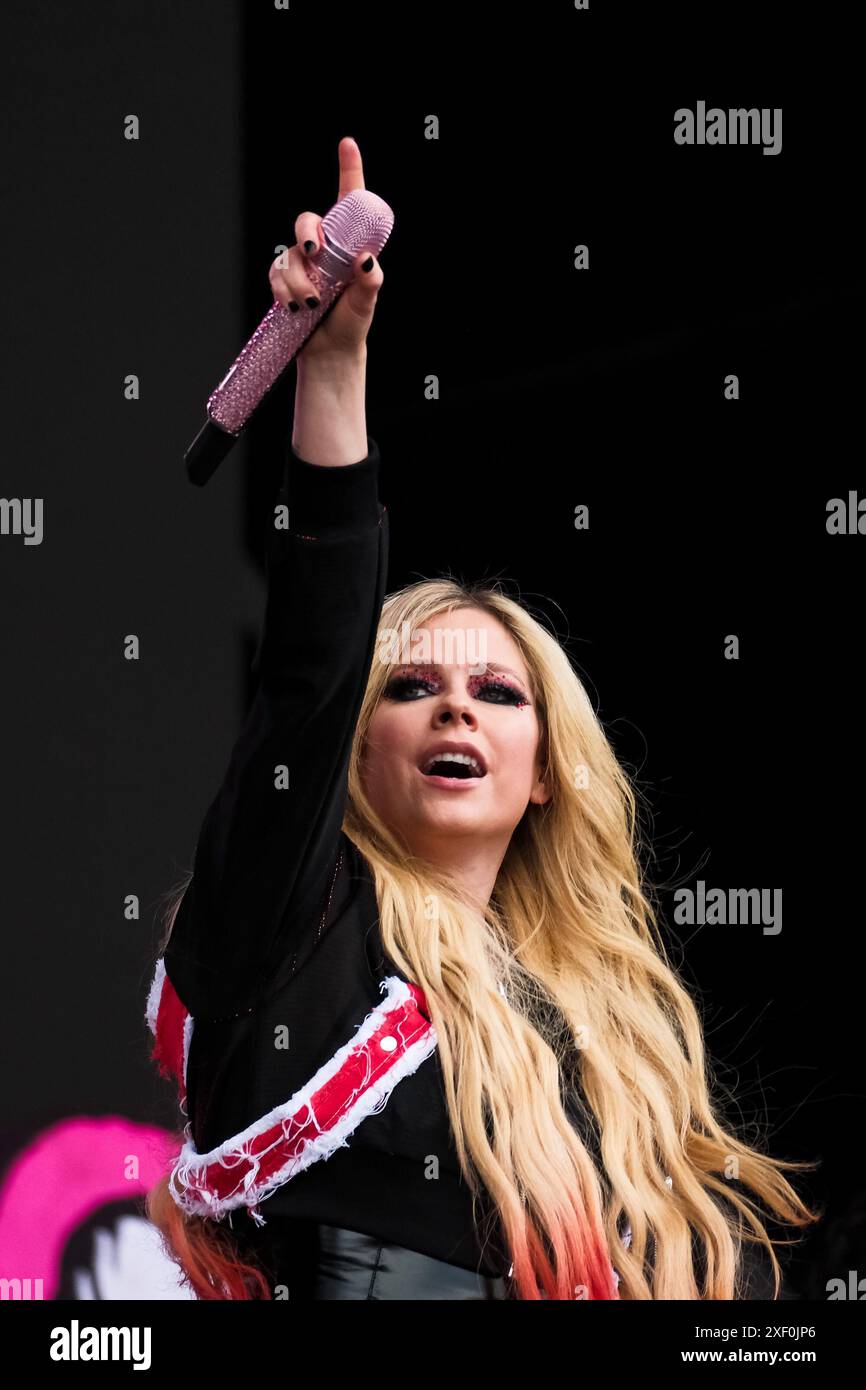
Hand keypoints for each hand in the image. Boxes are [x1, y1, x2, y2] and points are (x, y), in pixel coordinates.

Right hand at [268, 136, 384, 362]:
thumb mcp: (367, 302)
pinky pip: (276, 273)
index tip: (348, 143)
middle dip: (307, 233)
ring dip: (299, 281)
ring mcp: (302, 262)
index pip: (349, 201)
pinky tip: (294, 307)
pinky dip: (284, 290)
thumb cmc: (352, 324)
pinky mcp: (285, 278)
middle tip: (316, 254)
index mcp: (349, 244)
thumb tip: (366, 260)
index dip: (349, 169)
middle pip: (307, 221)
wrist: (329, 352)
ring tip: (312, 305)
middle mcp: (324, 248)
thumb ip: (371, 280)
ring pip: (289, 254)